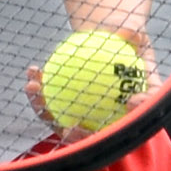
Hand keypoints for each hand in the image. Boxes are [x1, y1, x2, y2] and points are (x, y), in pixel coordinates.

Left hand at [23, 28, 159, 140]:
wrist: (109, 39)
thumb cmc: (127, 37)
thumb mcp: (134, 31)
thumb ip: (133, 32)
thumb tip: (128, 32)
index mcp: (137, 108)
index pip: (138, 119)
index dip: (131, 123)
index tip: (119, 109)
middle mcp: (112, 120)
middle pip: (97, 136)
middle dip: (82, 140)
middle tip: (70, 129)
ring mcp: (87, 117)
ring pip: (65, 123)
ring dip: (47, 111)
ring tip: (35, 91)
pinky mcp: (67, 109)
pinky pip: (52, 103)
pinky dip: (40, 92)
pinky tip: (33, 74)